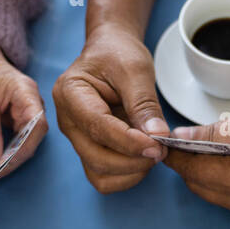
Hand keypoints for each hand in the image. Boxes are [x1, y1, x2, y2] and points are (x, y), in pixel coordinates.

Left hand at [0, 37, 47, 176]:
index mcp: (28, 95)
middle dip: (14, 160)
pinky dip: (6, 151)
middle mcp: (34, 105)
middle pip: (33, 139)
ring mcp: (29, 111)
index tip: (2, 168)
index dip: (21, 152)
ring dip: (10, 159)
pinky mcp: (20, 118)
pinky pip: (18, 139)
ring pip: (26, 142)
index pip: (35, 129)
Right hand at [52, 22, 168, 192]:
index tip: (158, 144)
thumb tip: (157, 136)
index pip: (98, 127)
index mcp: (70, 93)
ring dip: (130, 172)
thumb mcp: (135, 70)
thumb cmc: (118, 55)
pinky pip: (103, 176)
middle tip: (162, 150)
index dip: (130, 142)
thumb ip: (144, 103)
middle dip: (133, 161)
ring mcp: (76, 138)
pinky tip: (143, 159)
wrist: (110, 52)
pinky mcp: (89, 149)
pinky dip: (126, 176)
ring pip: (99, 173)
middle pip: (96, 157)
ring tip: (153, 154)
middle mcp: (67, 120)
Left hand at [161, 99, 229, 216]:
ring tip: (199, 144)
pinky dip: (213, 177)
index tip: (159, 138)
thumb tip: (178, 138)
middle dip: (184, 163)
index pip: (193, 170)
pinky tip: (219, 157)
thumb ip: (213, 132)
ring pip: (206, 192)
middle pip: (195, 185)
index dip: (173, 154)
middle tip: (178, 137)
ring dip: (198, 171)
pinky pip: (222, 195)